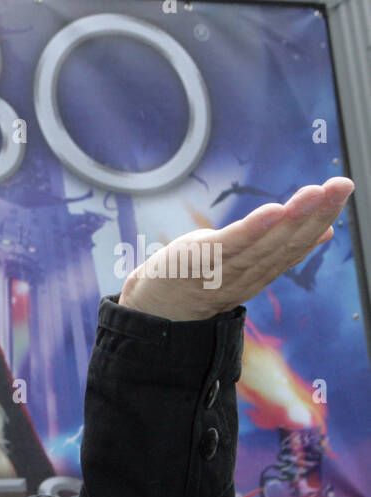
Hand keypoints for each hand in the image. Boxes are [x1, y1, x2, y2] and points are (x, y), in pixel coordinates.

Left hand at [120, 176, 353, 320]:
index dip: (322, 218)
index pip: (297, 244)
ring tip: (313, 193)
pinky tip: (272, 211)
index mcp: (262, 271)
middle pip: (286, 243)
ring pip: (264, 244)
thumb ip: (281, 248)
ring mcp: (223, 270)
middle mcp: (248, 274)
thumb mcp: (246, 261)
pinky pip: (229, 246)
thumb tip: (325, 232)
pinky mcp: (198, 263)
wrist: (154, 311)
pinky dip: (252, 230)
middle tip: (340, 186)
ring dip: (291, 218)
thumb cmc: (201, 279)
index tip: (342, 190)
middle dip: (315, 213)